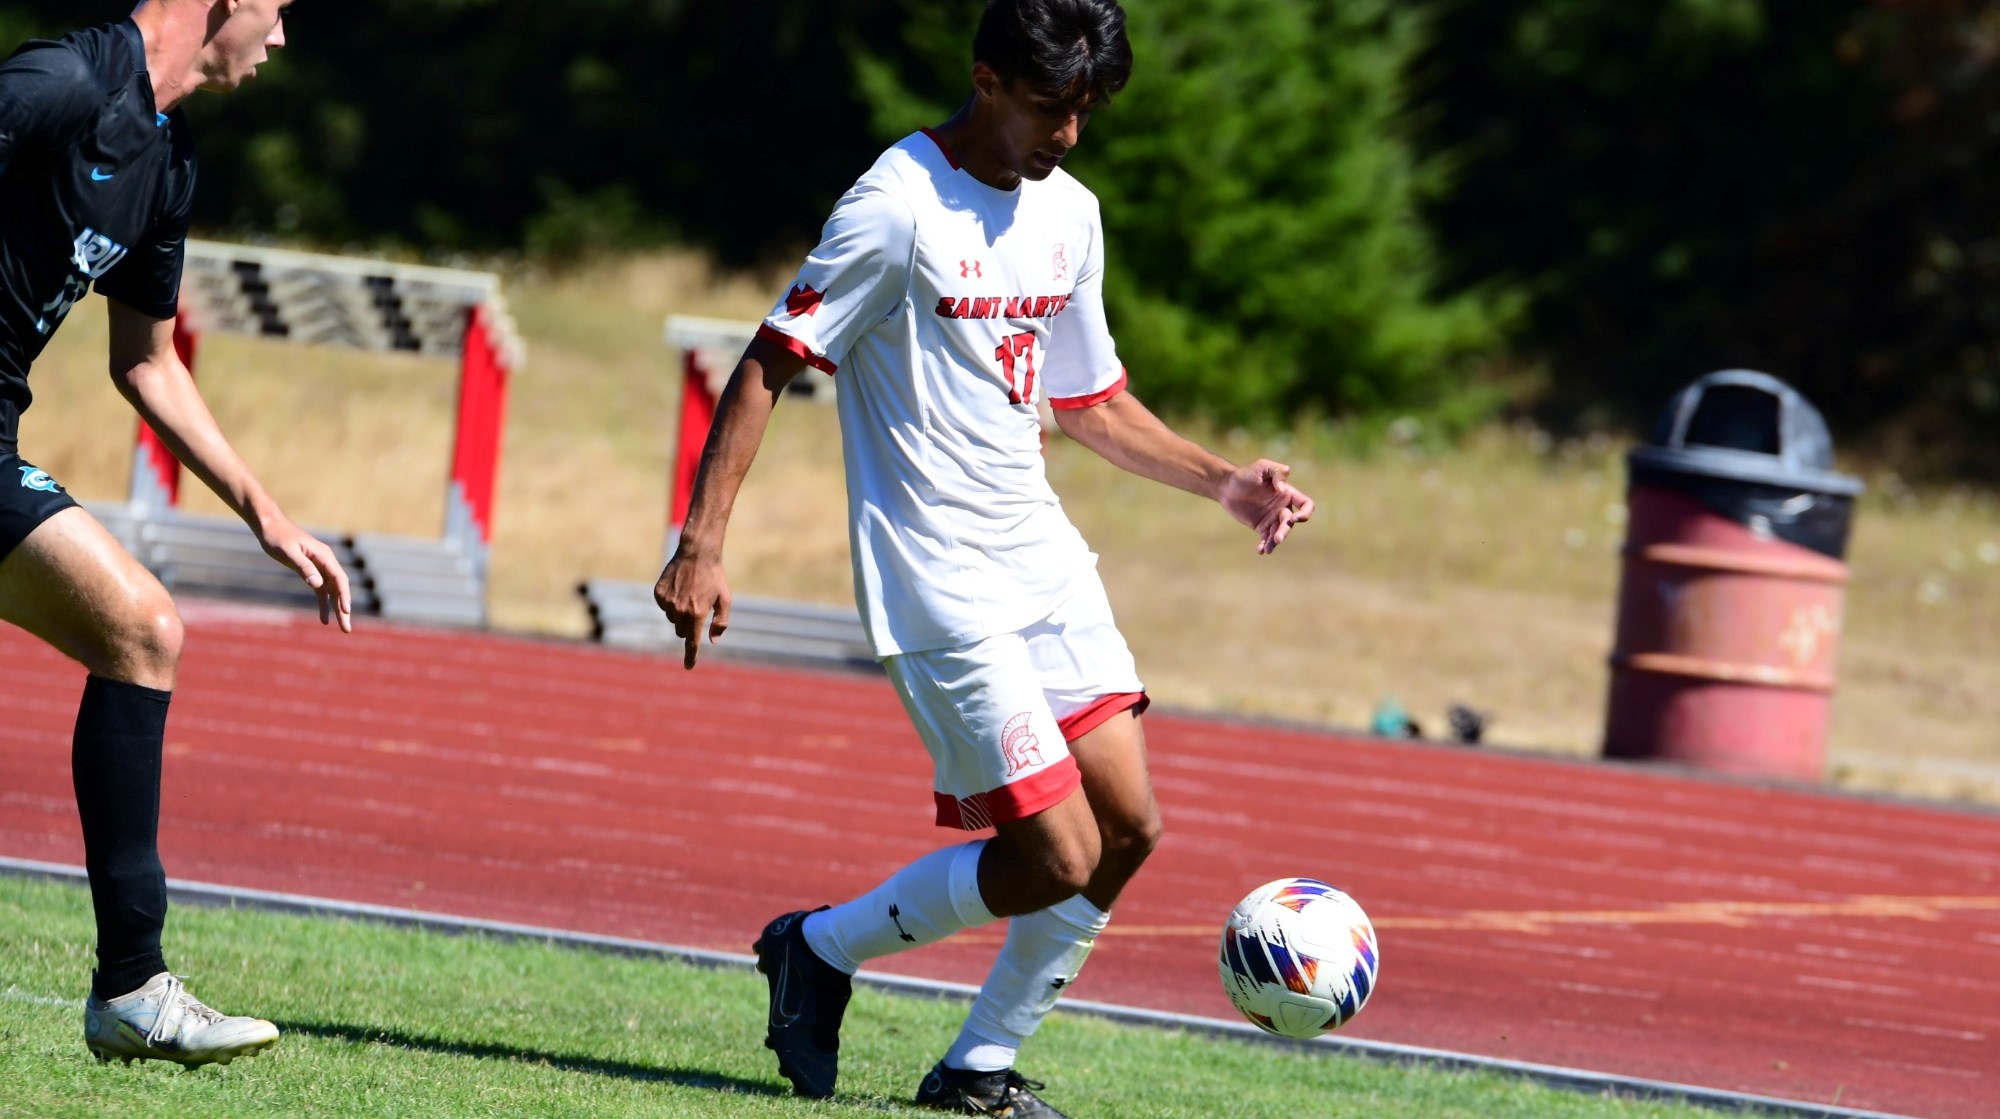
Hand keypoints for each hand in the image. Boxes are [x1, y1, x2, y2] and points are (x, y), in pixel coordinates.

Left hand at [257, 516, 353, 631]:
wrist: (270, 526)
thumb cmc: (278, 537)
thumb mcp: (289, 552)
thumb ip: (304, 567)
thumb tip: (318, 584)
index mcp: (324, 556)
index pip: (339, 579)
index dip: (344, 596)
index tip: (346, 611)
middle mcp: (326, 562)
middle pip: (340, 588)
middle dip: (344, 609)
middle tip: (346, 629)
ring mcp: (320, 568)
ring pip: (333, 592)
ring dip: (338, 610)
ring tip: (342, 628)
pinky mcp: (312, 572)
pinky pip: (322, 591)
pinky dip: (324, 604)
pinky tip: (324, 619)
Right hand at [655, 550, 730, 669]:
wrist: (697, 552)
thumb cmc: (714, 576)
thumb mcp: (725, 599)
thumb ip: (721, 622)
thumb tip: (713, 641)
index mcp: (697, 614)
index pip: (692, 642)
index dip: (690, 656)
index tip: (688, 666)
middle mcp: (680, 610)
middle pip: (681, 631)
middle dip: (689, 625)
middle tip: (697, 608)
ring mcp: (667, 602)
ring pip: (672, 619)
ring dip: (679, 613)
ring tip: (689, 593)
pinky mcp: (659, 594)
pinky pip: (664, 607)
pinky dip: (671, 602)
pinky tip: (680, 588)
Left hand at [1219, 459, 1314, 553]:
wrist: (1226, 486)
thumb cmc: (1245, 474)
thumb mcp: (1262, 466)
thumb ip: (1277, 472)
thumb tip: (1282, 489)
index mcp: (1288, 494)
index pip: (1306, 504)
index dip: (1305, 513)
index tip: (1293, 518)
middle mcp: (1283, 507)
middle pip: (1291, 522)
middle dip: (1284, 530)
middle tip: (1277, 538)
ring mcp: (1272, 518)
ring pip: (1280, 532)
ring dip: (1276, 541)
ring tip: (1268, 548)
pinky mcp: (1261, 527)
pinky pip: (1267, 538)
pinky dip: (1265, 545)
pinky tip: (1260, 551)